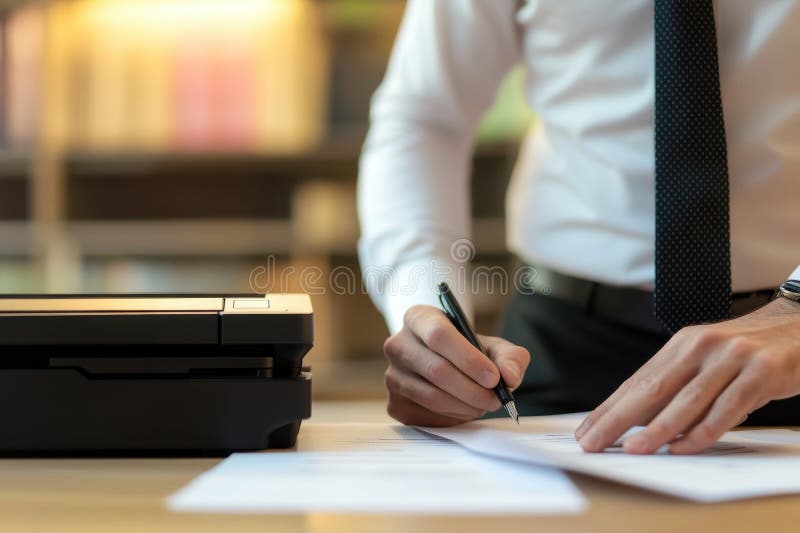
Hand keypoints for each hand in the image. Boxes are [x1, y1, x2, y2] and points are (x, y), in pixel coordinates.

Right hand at [383, 305, 530, 425]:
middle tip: (496, 399)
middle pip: (437, 370)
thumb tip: (511, 377)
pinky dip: (453, 418)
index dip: (468, 359)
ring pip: (432, 397)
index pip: (439, 335)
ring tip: (484, 404)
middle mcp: (398, 345)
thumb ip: (510, 357)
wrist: (441, 361)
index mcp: (418, 318)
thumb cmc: (466, 350)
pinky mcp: (394, 403)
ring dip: (466, 406)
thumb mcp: (491, 345)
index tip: (494, 377)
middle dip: (473, 390)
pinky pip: (427, 416)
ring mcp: (392, 375)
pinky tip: (464, 409)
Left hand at [575, 298, 799, 453]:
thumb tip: (639, 422)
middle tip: (594, 441)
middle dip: (619, 418)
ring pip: (686, 400)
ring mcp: (731, 358)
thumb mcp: (707, 360)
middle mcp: (701, 346)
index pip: (638, 380)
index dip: (611, 407)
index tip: (587, 429)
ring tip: (633, 448)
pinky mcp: (761, 372)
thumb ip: (679, 386)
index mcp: (682, 343)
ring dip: (657, 428)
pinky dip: (703, 431)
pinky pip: (726, 408)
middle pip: (652, 388)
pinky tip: (683, 447)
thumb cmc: (748, 351)